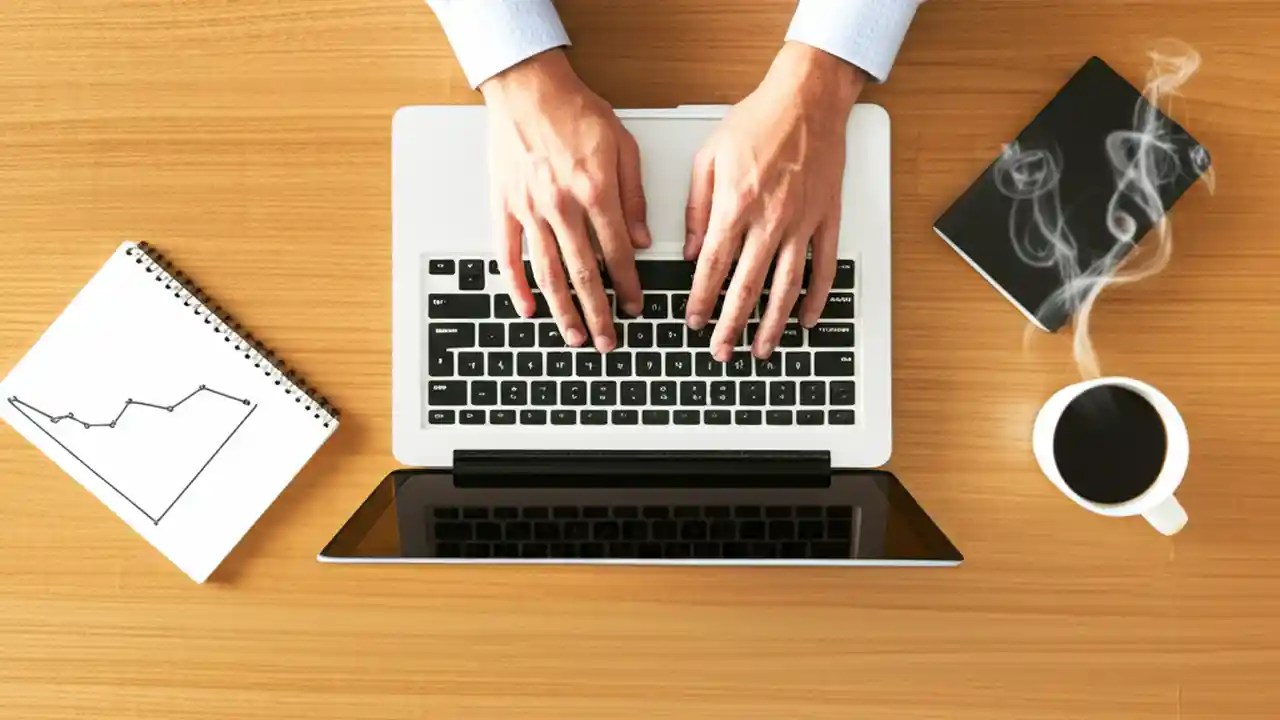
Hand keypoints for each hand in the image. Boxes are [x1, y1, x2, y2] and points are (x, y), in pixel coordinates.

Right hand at [483, 50, 649, 351]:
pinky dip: (517, 287)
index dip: (629, 286)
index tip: (636, 308)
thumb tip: (641, 240)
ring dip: (563, 310)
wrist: (529, 88)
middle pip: (584, 274)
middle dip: (599, 313)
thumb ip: (632, 197)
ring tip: (575, 336)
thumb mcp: (623, 147)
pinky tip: (528, 310)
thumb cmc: (575, 112)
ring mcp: (529, 210)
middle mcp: (561, 206)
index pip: (618, 254)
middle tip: (608, 341)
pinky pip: (509, 255)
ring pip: (548, 273)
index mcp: (595, 192)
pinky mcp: (504, 207)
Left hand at [684, 43, 865, 360]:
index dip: (701, 300)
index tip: (694, 322)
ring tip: (762, 349)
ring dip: (773, 324)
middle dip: (732, 325)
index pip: (714, 267)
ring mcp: (802, 223)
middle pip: (748, 287)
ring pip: (787, 287)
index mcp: (735, 205)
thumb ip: (697, 208)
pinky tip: (808, 320)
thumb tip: (694, 250)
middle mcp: (769, 220)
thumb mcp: (709, 158)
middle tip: (722, 351)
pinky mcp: (828, 219)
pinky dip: (817, 299)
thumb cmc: (759, 120)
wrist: (808, 98)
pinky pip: (824, 268)